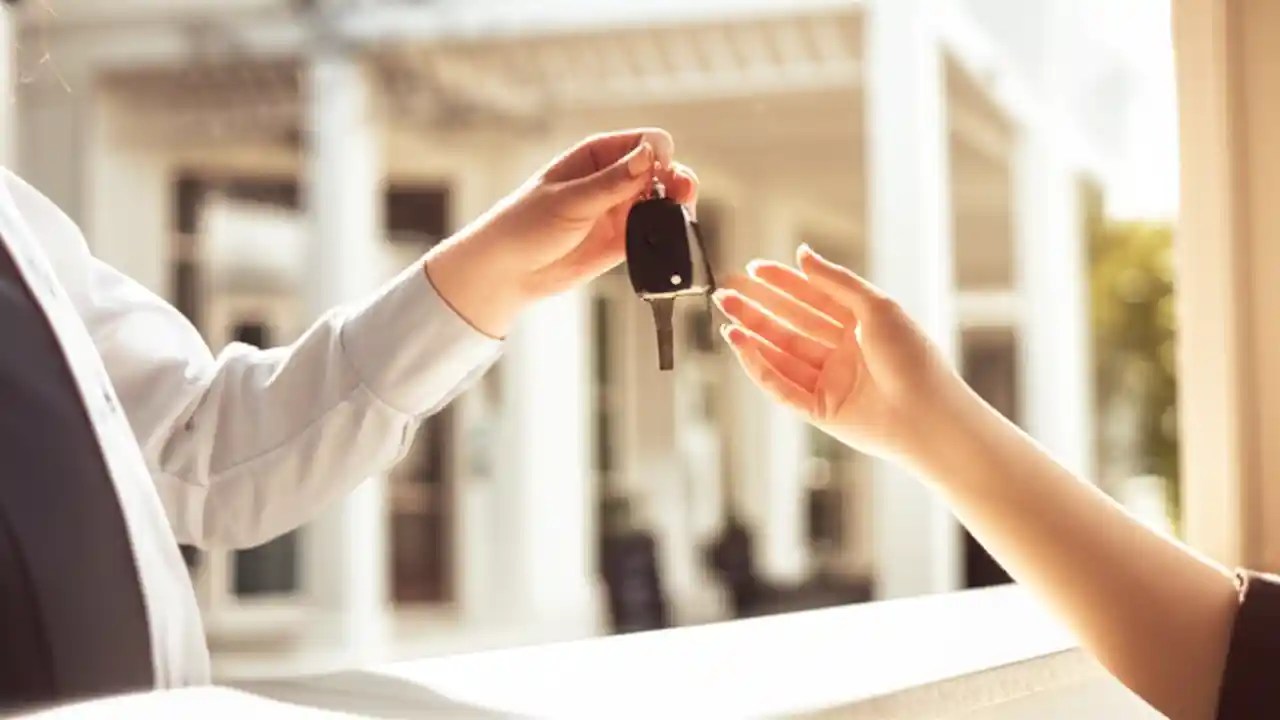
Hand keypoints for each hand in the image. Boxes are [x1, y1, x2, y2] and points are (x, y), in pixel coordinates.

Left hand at [425, 128, 697, 337]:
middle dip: (676, 181)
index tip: (660, 173)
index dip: (659, 155)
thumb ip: (612, 181)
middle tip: (680, 195)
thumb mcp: (570, 200)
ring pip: (663, 202)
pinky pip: (654, 235)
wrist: (507, 271)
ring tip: (677, 218)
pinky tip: (667, 242)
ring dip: (675, 209)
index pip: (646, 142)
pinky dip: (665, 237)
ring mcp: (619, 210)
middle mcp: (613, 179)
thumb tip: (651, 155)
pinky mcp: (622, 241)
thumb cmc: (525, 225)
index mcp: (598, 155)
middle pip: (662, 171)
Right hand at [714, 245, 978, 472]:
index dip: (782, 283)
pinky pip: (782, 386)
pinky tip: (741, 345)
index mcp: (859, 325)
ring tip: (727, 318)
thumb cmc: (912, 356)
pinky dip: (759, 366)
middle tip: (725, 293)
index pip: (812, 298)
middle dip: (757, 309)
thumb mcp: (876, 306)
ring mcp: (829, 382)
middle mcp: (841, 353)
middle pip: (789, 325)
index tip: (753, 269)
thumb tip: (802, 253)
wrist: (928, 414)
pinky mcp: (819, 410)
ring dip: (752, 336)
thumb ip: (835, 281)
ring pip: (781, 354)